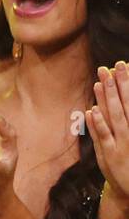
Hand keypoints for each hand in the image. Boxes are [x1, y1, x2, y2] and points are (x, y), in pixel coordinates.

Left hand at [89, 62, 128, 212]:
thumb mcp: (127, 138)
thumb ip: (119, 120)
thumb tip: (108, 103)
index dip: (127, 83)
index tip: (121, 65)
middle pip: (125, 103)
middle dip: (119, 84)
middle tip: (114, 65)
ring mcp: (121, 141)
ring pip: (115, 116)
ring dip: (108, 99)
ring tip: (101, 81)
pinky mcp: (110, 153)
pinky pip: (103, 136)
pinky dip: (98, 124)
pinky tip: (92, 111)